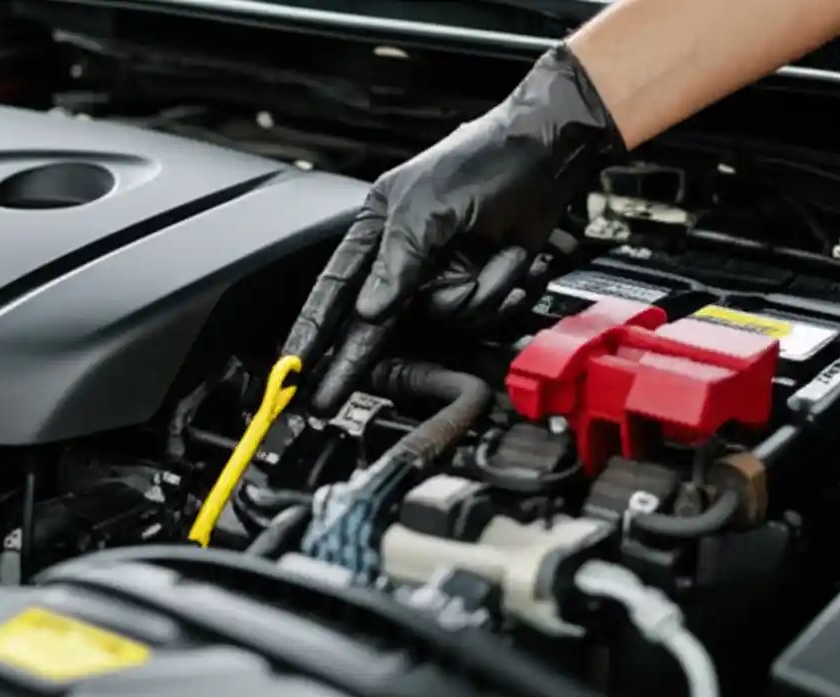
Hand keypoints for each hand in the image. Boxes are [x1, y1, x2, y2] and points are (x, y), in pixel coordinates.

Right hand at [283, 45, 622, 414]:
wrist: (547, 155)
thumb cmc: (482, 161)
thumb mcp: (428, 207)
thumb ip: (396, 263)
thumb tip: (368, 311)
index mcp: (377, 230)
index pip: (335, 290)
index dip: (312, 330)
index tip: (292, 365)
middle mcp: (405, 260)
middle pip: (377, 323)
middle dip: (356, 358)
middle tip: (325, 397)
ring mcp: (442, 277)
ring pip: (443, 320)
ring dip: (477, 290)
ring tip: (497, 248)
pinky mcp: (478, 288)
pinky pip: (480, 314)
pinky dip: (502, 288)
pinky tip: (513, 257)